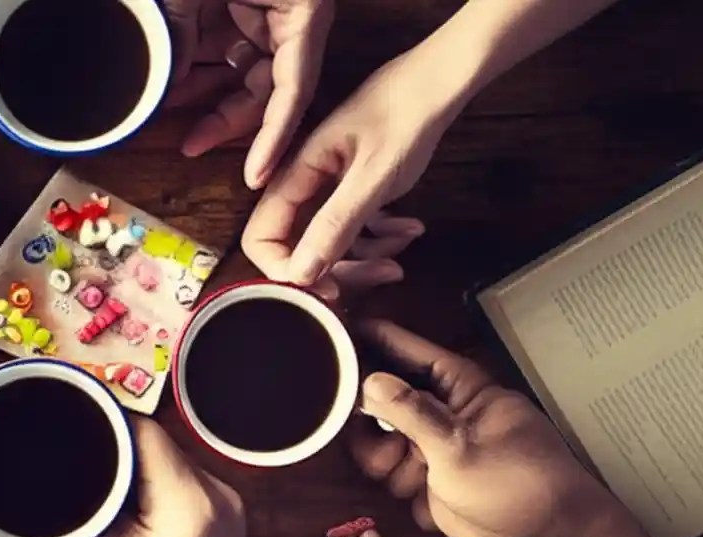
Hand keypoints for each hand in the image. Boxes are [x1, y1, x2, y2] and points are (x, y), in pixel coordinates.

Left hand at [167, 0, 333, 187]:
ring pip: (240, 77)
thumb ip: (182, 30)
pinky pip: (223, 52)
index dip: (273, 137)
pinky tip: (169, 86)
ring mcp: (266, 17)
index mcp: (305, 11)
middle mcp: (292, 20)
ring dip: (205, 97)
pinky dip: (196, 70)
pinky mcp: (243, 10)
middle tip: (190, 146)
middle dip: (225, 121)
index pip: (294, 90)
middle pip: (265, 91)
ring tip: (164, 110)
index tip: (254, 177)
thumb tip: (166, 83)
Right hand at [242, 48, 465, 285]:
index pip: (262, 237)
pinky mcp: (356, 191)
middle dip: (338, 270)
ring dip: (368, 256)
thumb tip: (299, 276)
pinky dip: (383, 237)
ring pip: (332, 244)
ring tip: (406, 241)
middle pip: (299, 248)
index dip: (285, 270)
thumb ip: (334, 225)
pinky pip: (357, 230)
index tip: (326, 288)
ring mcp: (331, 190)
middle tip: (379, 274)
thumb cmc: (405, 117)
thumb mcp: (372, 177)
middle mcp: (306, 186)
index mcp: (295, 176)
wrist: (440, 82)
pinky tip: (411, 226)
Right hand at [348, 320, 617, 536]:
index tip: (335, 335)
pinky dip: (412, 494)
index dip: (370, 342)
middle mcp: (442, 412)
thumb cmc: (520, 486)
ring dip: (395, 470)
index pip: (406, 350)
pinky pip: (395, 478)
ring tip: (423, 482)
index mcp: (458, 387)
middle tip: (391, 451)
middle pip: (380, 404)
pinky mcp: (432, 481)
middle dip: (378, 434)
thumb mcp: (461, 448)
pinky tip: (435, 501)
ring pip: (381, 447)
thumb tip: (371, 381)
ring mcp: (436, 447)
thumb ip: (412, 413)